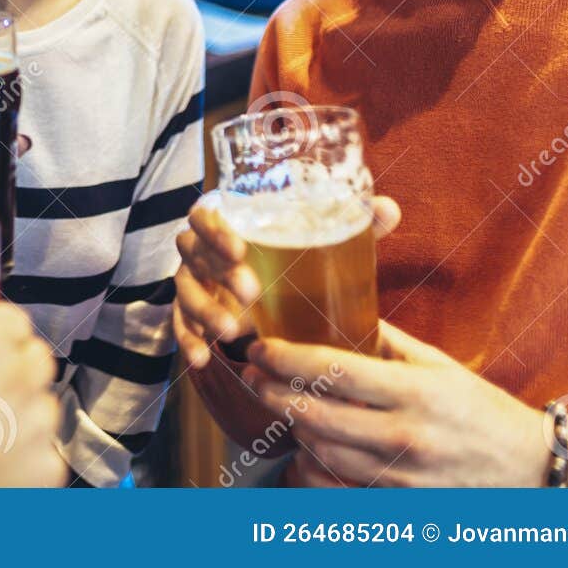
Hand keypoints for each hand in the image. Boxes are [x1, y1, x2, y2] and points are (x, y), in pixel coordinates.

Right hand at [173, 194, 400, 369]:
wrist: (260, 290)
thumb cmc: (291, 257)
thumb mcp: (317, 240)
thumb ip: (350, 223)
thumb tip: (388, 209)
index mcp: (225, 223)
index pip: (204, 215)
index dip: (215, 229)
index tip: (240, 249)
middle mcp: (201, 248)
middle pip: (195, 253)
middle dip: (220, 273)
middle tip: (252, 293)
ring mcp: (192, 281)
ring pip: (185, 291)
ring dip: (206, 310)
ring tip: (234, 332)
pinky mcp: (190, 313)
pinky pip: (179, 325)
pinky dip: (189, 341)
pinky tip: (203, 359)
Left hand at [241, 320, 549, 486]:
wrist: (529, 468)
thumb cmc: (479, 409)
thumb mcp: (438, 364)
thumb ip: (386, 341)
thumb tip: (337, 311)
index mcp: (415, 391)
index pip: (332, 370)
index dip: (285, 358)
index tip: (260, 347)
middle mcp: (405, 435)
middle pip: (314, 414)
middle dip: (271, 392)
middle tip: (252, 376)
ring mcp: (401, 474)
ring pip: (320, 450)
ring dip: (290, 426)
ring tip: (277, 404)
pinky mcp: (399, 501)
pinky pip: (337, 486)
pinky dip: (311, 466)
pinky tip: (303, 447)